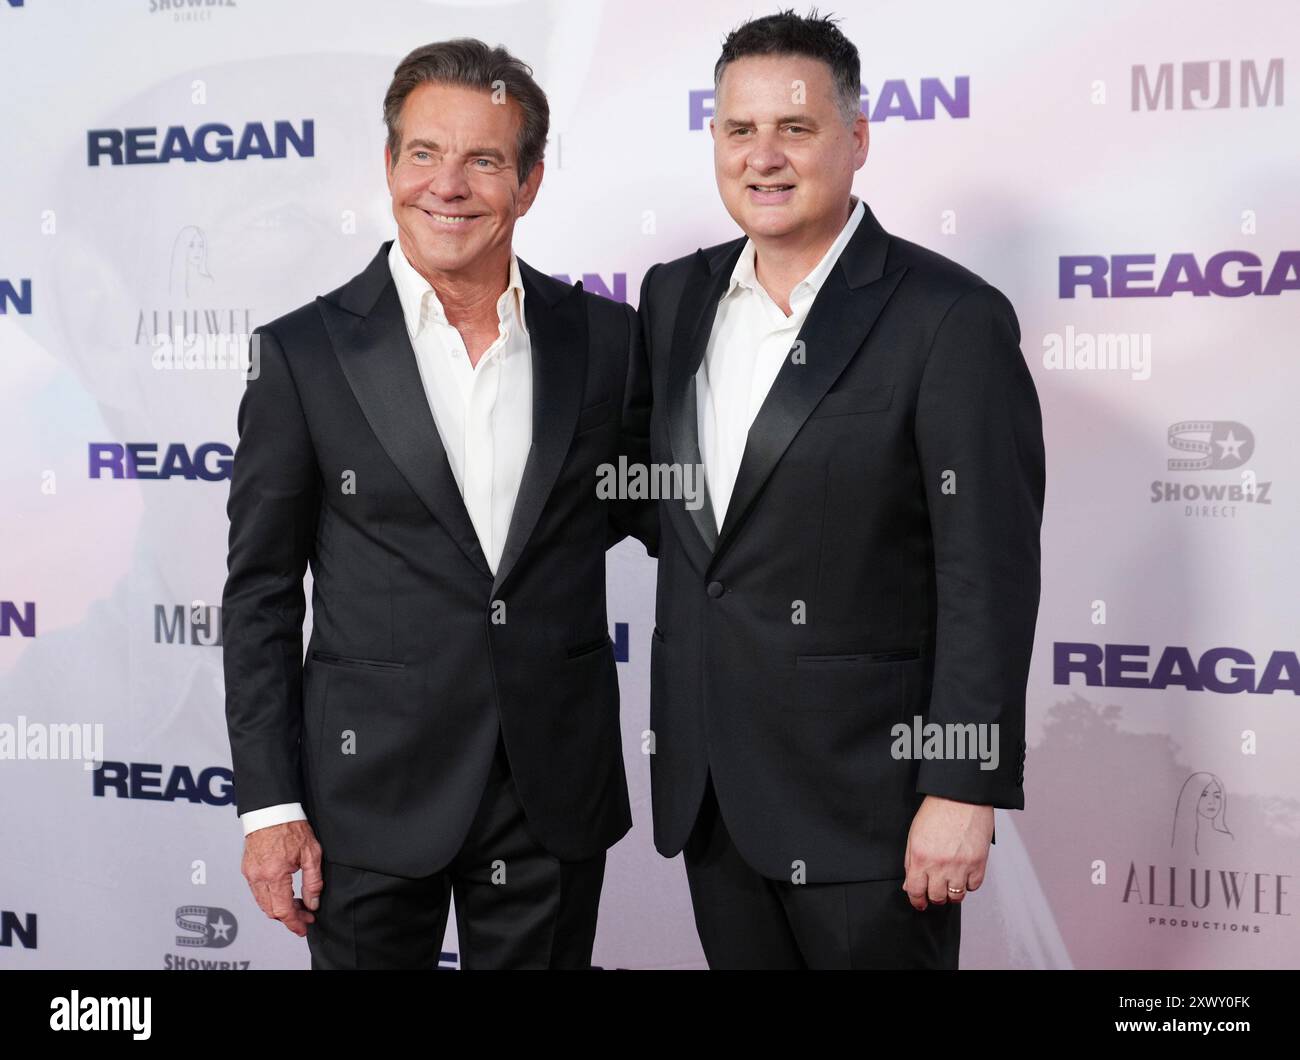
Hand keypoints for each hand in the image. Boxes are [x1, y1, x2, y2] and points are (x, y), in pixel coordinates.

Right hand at [241, 819, 323, 936]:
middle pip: (270, 911)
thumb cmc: (292, 827)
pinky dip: (270, 898)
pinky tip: (284, 893)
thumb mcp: (311, 853)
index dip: (294, 923)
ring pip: (262, 903)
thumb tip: (313, 903)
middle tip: (305, 915)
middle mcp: (258, 877)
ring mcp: (250, 873)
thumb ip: (313, 881)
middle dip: (289, 917)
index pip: (283, 910)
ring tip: (298, 904)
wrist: (271, 810)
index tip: (304, 927)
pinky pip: (257, 892)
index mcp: (274, 874)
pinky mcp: (247, 869)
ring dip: (279, 908)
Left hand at [902, 795, 992, 910]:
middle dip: (934, 897)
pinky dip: (969, 884)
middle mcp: (939, 864)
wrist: (961, 796)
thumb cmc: (937, 811)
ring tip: (950, 882)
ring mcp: (960, 865)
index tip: (919, 903)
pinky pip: (973, 886)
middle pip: (936, 897)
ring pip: (956, 896)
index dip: (916, 901)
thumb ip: (910, 862)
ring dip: (951, 893)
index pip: (915, 891)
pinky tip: (964, 873)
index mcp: (920, 857)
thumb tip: (909, 885)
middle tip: (936, 890)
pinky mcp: (978, 863)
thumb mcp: (914, 835)